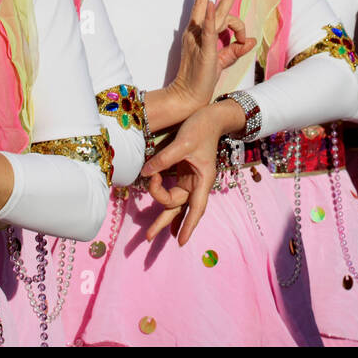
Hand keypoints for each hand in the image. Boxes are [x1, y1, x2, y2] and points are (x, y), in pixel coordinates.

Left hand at [139, 103, 231, 245]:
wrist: (212, 116)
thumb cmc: (202, 128)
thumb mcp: (183, 142)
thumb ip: (164, 159)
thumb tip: (145, 173)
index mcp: (202, 179)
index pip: (196, 208)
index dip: (188, 225)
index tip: (180, 241)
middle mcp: (197, 183)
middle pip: (180, 208)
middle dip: (164, 222)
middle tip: (148, 237)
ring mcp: (190, 179)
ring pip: (174, 200)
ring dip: (161, 210)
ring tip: (149, 230)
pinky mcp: (183, 172)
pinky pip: (172, 189)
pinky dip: (163, 198)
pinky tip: (159, 209)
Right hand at [164, 0, 256, 122]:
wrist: (189, 96)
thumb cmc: (202, 79)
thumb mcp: (222, 61)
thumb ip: (235, 50)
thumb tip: (252, 41)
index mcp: (200, 34)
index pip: (219, 17)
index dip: (236, 24)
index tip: (243, 39)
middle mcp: (197, 32)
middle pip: (208, 5)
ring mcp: (198, 38)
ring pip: (213, 13)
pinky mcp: (204, 48)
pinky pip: (208, 29)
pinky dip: (211, 16)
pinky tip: (212, 3)